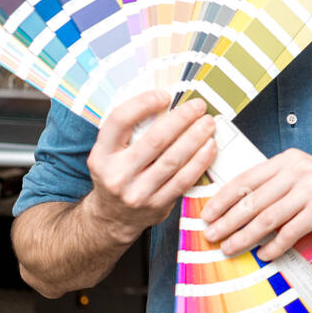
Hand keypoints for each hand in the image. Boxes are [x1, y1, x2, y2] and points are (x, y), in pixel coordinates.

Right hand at [83, 91, 216, 244]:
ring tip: (208, 123)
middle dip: (180, 119)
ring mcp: (137, 193)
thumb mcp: (110, 153)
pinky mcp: (157, 205)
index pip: (119, 121)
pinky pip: (183, 180)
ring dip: (195, 138)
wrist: (112, 217)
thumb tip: (166, 101)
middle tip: (198, 106)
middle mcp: (117, 174)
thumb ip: (130, 131)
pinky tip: (210, 147)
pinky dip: (200, 161)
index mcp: (101, 155)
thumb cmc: (117, 174)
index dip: (142, 104)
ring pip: (173, 160)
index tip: (165, 95)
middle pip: (154, 140)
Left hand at [198, 149, 311, 259]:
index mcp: (287, 161)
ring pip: (268, 217)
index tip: (208, 214)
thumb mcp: (303, 178)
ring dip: (245, 236)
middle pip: (253, 200)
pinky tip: (264, 254)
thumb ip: (276, 186)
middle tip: (212, 236)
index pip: (247, 179)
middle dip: (228, 221)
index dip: (224, 198)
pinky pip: (290, 232)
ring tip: (231, 248)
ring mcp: (311, 189)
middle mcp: (298, 171)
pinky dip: (274, 246)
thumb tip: (240, 208)